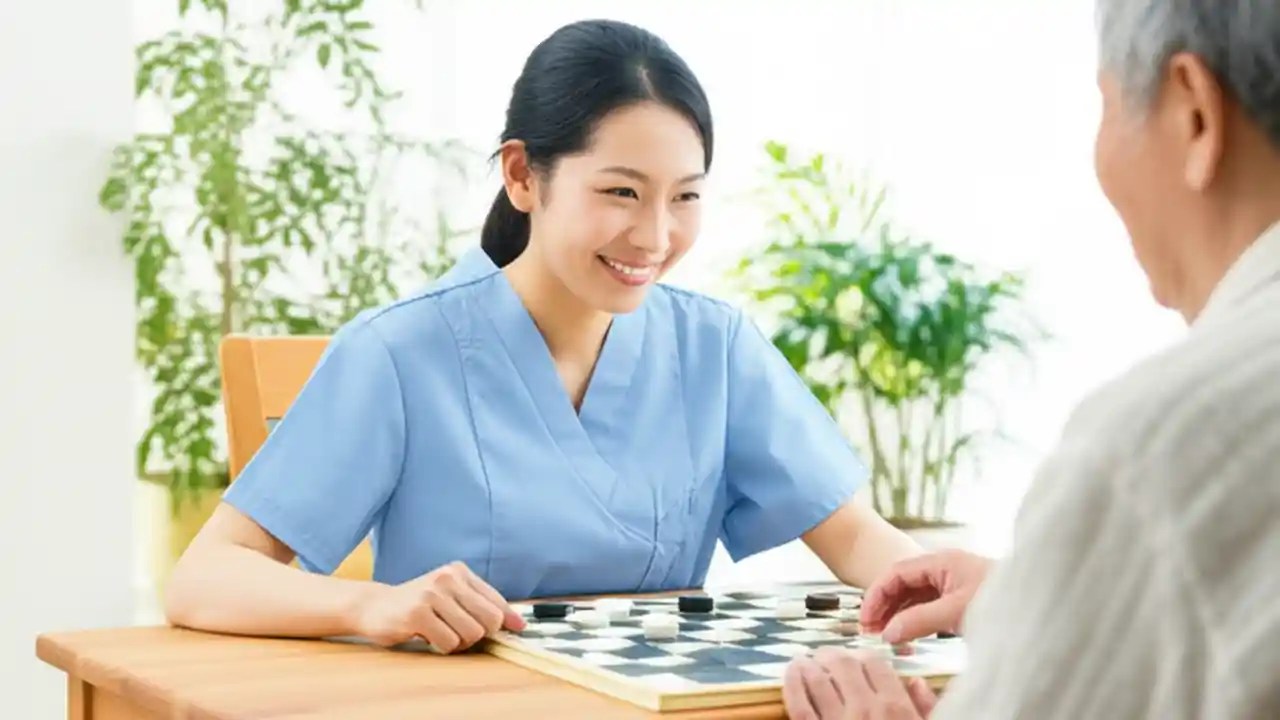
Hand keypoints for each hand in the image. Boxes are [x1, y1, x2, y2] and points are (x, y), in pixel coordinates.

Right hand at [355, 561, 525, 652]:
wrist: (374, 606)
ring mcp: (432, 594)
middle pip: (490, 620)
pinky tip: (427, 635)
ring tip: (440, 632)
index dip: (507, 622)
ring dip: (457, 643)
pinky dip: (441, 647)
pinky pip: (448, 643)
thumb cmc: (418, 605)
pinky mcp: (417, 613)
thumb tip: (519, 624)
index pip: (497, 602)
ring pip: (471, 634)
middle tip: (457, 633)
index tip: (515, 631)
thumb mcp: (451, 597)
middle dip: (478, 635)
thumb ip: (482, 606)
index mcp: (459, 571)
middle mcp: (448, 578)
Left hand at [783, 647, 937, 718]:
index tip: (858, 659)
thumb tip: (916, 683)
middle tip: (826, 655)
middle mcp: (865, 710)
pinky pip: (798, 704)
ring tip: (806, 660)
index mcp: (896, 709)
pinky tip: (792, 672)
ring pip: (817, 678)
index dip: (865, 656)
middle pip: (844, 664)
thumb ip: (926, 710)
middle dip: (834, 655)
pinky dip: (792, 683)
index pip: (876, 664)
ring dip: (810, 664)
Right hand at [860, 549, 991, 642]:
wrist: (1039, 603)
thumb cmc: (1002, 599)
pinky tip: (909, 633)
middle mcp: (945, 567)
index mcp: (941, 561)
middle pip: (903, 583)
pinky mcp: (961, 597)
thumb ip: (919, 621)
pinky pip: (929, 604)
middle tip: (871, 630)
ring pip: (915, 594)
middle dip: (884, 605)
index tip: (866, 618)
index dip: (876, 595)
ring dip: (898, 613)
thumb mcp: (955, 612)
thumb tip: (888, 632)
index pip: (896, 573)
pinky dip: (915, 618)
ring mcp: (954, 582)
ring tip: (886, 635)